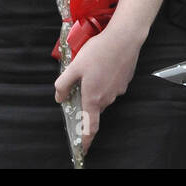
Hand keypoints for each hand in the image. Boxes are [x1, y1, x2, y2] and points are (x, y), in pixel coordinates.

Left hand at [53, 25, 143, 155]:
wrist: (125, 37)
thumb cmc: (100, 51)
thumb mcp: (74, 67)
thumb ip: (63, 85)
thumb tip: (60, 97)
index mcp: (93, 97)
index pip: (90, 127)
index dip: (86, 140)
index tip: (83, 148)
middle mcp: (108, 97)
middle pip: (95, 107)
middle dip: (87, 100)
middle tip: (81, 83)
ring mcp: (118, 90)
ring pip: (104, 95)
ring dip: (97, 88)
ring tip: (94, 68)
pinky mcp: (125, 81)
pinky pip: (112, 86)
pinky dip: (106, 80)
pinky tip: (104, 65)